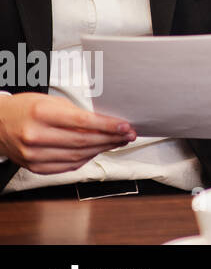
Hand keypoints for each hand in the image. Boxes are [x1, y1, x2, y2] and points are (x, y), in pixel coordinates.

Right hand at [0, 92, 134, 173]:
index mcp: (41, 114)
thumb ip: (76, 113)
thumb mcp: (51, 101)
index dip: (108, 126)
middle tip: (127, 135)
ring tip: (116, 143)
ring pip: (78, 155)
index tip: (124, 126)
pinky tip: (96, 151)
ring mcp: (34, 154)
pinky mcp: (34, 166)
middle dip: (110, 139)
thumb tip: (105, 123)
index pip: (83, 122)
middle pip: (83, 141)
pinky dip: (86, 159)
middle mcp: (36, 136)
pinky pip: (67, 166)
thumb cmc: (25, 109)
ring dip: (102, 150)